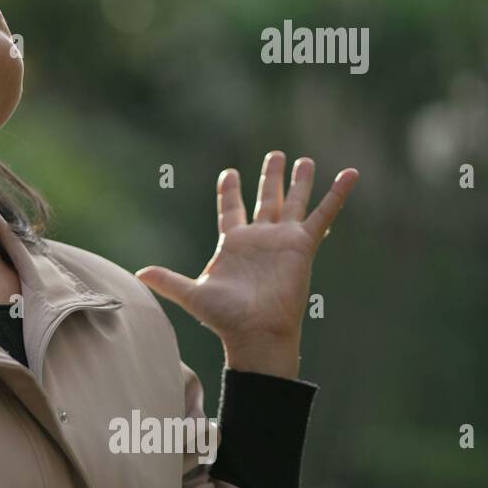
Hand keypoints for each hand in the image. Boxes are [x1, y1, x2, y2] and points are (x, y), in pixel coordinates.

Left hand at [135, 151, 358, 378]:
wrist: (255, 332)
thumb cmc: (225, 318)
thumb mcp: (192, 294)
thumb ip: (168, 280)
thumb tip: (138, 274)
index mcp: (233, 243)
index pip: (230, 209)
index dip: (229, 191)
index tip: (229, 172)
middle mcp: (259, 238)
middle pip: (265, 199)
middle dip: (270, 178)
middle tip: (275, 155)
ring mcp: (282, 240)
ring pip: (293, 202)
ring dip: (299, 181)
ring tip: (304, 159)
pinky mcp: (302, 246)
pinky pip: (323, 215)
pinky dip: (336, 195)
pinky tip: (349, 175)